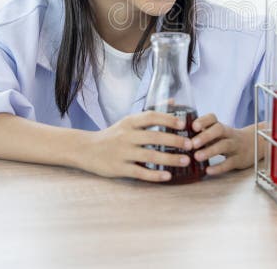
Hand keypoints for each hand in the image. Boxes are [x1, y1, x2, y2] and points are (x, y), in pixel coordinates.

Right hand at [78, 110, 192, 181]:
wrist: (86, 150)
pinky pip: (140, 172)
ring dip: (169, 159)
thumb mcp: (129, 121)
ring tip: (185, 160)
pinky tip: (168, 176)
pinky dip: (155, 175)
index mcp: (129, 122)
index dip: (168, 119)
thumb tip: (174, 100)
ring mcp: (122, 152)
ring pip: (150, 155)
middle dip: (174, 141)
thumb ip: (151, 113)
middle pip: (154, 137)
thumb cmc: (113, 135)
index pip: (151, 117)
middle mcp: (126, 136)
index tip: (183, 124)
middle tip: (190, 145)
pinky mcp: (119, 168)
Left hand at [190, 114, 255, 174]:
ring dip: (210, 151)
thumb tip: (179, 139)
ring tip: (197, 157)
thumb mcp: (219, 134)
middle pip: (219, 130)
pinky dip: (219, 167)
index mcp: (221, 126)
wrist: (255, 144)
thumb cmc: (228, 139)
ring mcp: (235, 146)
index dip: (203, 121)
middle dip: (205, 136)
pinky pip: (229, 162)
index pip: (212, 118)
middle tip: (192, 144)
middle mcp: (228, 134)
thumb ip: (203, 134)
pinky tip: (208, 170)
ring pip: (224, 145)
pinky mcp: (239, 159)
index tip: (193, 126)